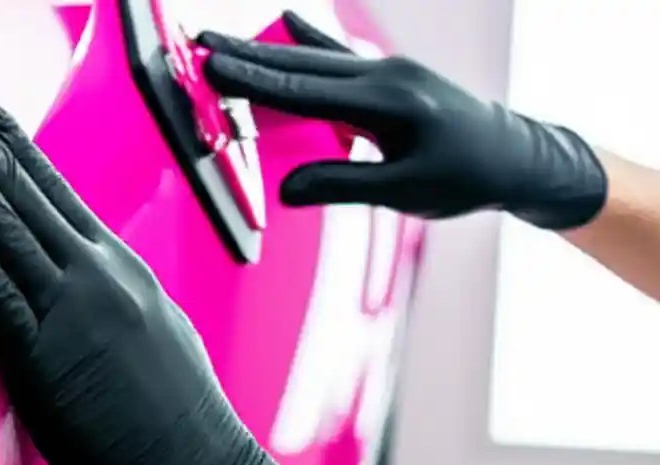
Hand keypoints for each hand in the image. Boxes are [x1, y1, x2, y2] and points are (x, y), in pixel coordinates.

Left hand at [0, 74, 323, 464]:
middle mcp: (98, 279)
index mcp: (122, 271)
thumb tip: (88, 280)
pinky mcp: (44, 362)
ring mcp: (71, 315)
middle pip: (24, 192)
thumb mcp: (158, 329)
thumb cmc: (181, 418)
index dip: (12, 144)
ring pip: (7, 229)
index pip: (55, 190)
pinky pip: (1, 297)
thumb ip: (114, 295)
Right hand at [199, 11, 606, 229]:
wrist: (515, 155)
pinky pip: (336, 56)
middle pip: (299, 65)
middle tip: (199, 44)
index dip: (254, 81)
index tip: (214, 68)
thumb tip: (287, 190)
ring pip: (313, 58)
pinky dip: (306, 40)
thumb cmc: (465, 178)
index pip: (304, 92)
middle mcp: (382, 77)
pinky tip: (286, 20)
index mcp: (385, 104)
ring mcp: (386, 70)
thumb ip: (344, 186)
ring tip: (221, 39)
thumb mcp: (405, 193)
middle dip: (245, 55)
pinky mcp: (387, 76)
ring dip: (264, 49)